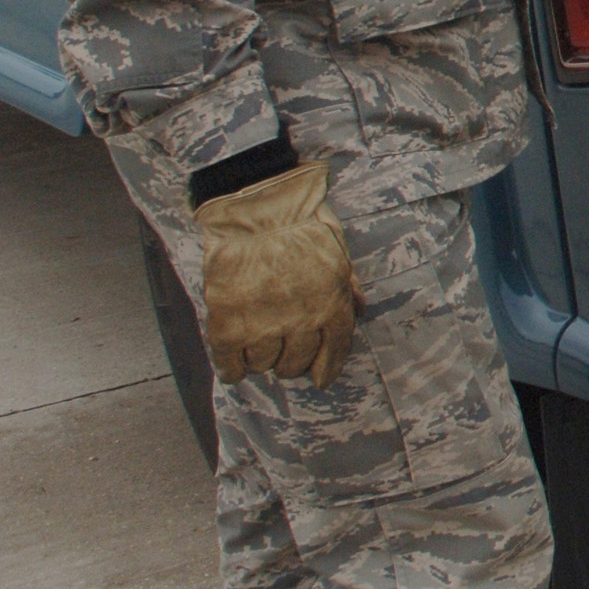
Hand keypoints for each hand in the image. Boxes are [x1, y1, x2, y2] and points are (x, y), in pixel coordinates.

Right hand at [194, 161, 362, 385]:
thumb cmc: (300, 224)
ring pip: (265, 365)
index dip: (327, 369)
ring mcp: (264, 326)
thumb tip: (359, 310)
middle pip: (297, 363)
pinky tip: (235, 367)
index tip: (320, 379)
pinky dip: (233, 369)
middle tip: (283, 350)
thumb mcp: (337, 251)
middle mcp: (302, 322)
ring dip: (263, 359)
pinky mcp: (228, 325)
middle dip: (292, 360)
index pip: (335, 351)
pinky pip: (231, 364)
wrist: (254, 209)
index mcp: (333, 305)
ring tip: (257, 345)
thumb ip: (348, 286)